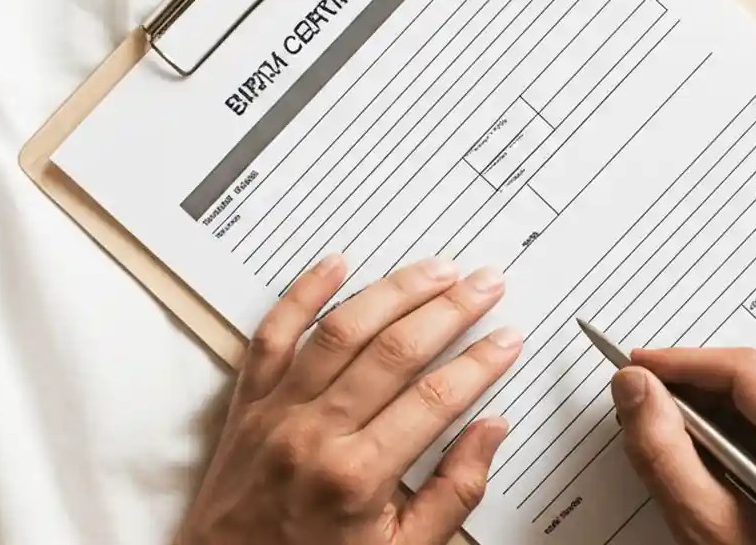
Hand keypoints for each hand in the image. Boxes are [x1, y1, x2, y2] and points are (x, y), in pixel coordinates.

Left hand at [178, 254, 522, 544]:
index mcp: (357, 478)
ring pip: (341, 331)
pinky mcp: (248, 403)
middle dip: (449, 310)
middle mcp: (314, 435)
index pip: (435, 400)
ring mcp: (277, 412)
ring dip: (393, 291)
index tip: (508, 338)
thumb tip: (490, 431)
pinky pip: (273, 334)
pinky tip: (336, 262)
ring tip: (435, 269)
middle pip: (394, 352)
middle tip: (486, 284)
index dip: (479, 362)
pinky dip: (303, 292)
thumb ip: (453, 493)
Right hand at [610, 348, 755, 544]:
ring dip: (715, 412)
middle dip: (694, 393)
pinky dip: (742, 427)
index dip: (682, 362)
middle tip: (643, 414)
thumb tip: (633, 384)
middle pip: (753, 380)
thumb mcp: (707, 523)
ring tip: (677, 447)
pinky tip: (715, 459)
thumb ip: (663, 450)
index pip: (743, 370)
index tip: (634, 367)